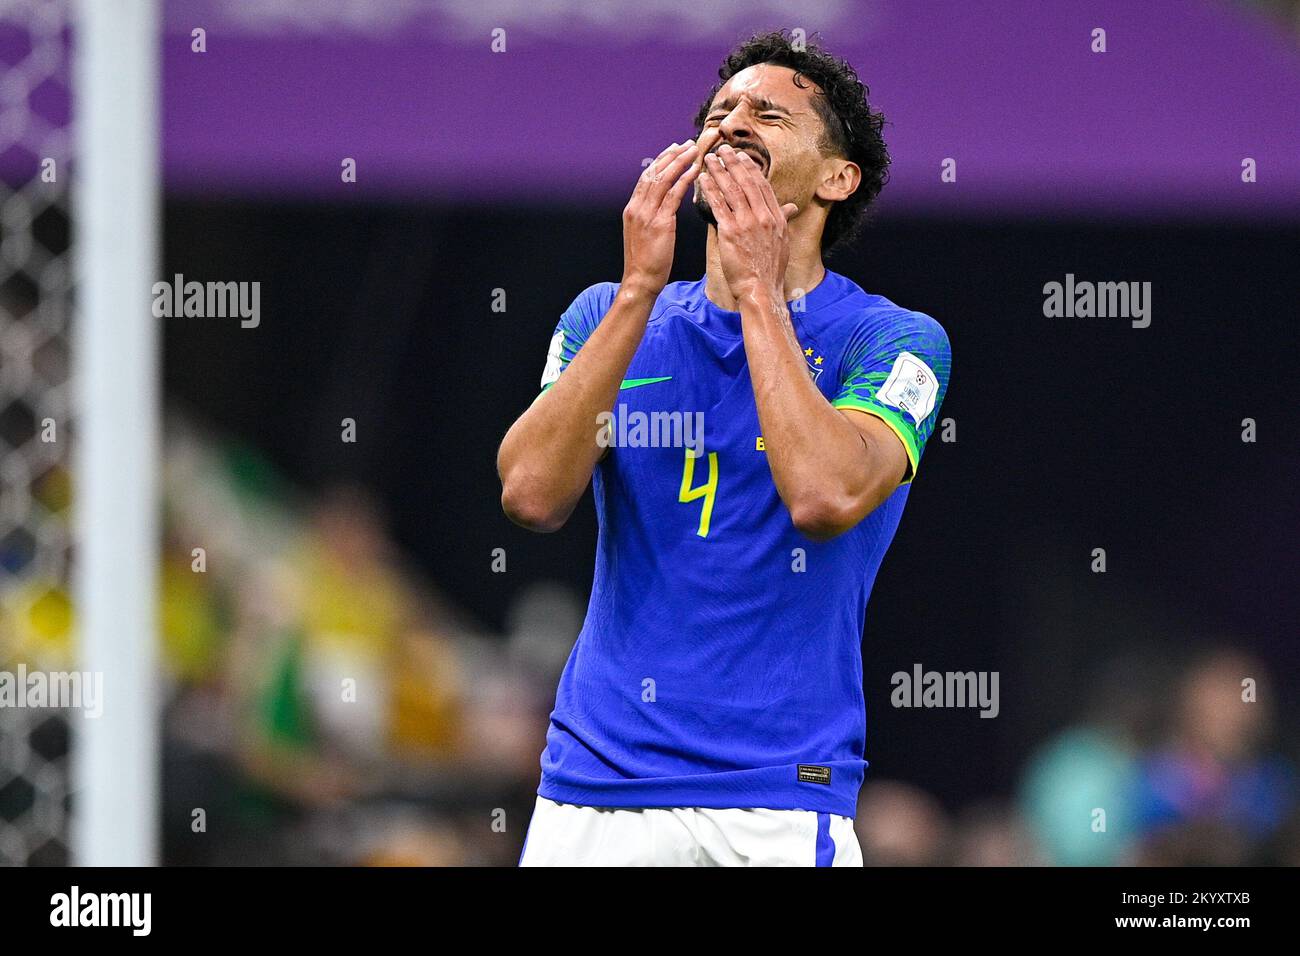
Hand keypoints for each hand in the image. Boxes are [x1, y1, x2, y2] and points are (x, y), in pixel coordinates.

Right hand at [621, 140, 700, 294]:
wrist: (640, 280)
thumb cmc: (646, 262)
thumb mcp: (644, 234)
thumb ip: (650, 216)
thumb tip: (662, 205)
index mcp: (632, 209)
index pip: (647, 176)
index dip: (661, 160)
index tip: (674, 149)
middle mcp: (637, 207)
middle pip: (654, 172)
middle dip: (671, 155)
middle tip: (687, 143)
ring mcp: (647, 214)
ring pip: (663, 179)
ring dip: (680, 162)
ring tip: (694, 150)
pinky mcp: (660, 223)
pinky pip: (674, 195)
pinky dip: (685, 179)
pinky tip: (696, 170)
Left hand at [696, 143, 797, 302]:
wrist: (761, 289)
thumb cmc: (770, 270)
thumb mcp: (784, 242)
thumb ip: (784, 220)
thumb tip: (792, 207)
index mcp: (776, 217)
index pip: (762, 186)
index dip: (751, 169)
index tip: (742, 156)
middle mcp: (763, 216)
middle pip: (747, 182)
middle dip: (734, 163)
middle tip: (723, 149)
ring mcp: (747, 223)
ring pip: (732, 190)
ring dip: (719, 171)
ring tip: (709, 159)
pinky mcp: (731, 232)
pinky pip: (719, 205)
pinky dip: (710, 190)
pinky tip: (702, 180)